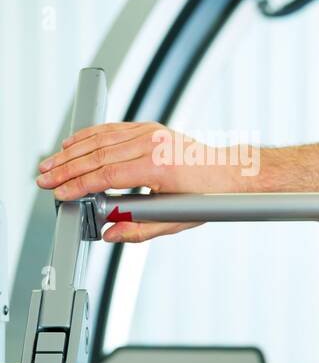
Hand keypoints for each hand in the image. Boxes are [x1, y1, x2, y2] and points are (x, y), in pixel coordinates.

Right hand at [35, 122, 259, 241]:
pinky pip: (112, 130)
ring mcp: (151, 133)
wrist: (230, 173)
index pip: (106, 176)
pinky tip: (72, 145)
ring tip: (50, 164)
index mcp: (159, 168)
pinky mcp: (150, 128)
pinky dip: (89, 136)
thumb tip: (110, 234)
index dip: (78, 186)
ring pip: (101, 140)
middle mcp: (154, 145)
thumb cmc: (209, 197)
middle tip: (44, 179)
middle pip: (97, 156)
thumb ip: (140, 229)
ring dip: (71, 151)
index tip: (60, 193)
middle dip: (66, 169)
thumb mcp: (177, 221)